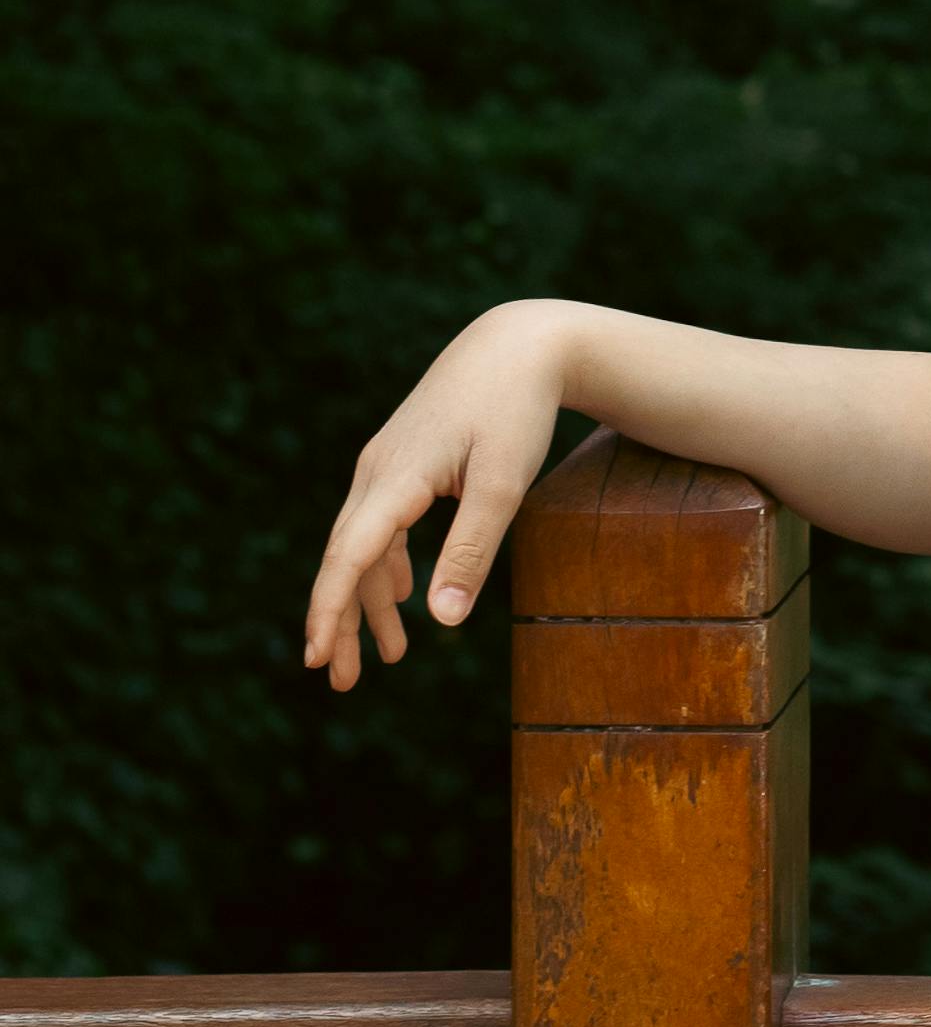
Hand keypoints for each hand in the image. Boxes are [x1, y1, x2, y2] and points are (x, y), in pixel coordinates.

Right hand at [302, 303, 571, 692]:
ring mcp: (385, 464)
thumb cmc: (515, 409)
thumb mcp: (502, 484)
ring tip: (388, 656)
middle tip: (341, 683)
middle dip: (340, 622)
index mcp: (395, 478)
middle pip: (345, 559)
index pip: (348, 556)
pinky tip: (403, 595)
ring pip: (364, 544)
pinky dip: (387, 565)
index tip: (316, 658)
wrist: (518, 343)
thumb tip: (442, 619)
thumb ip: (472, 551)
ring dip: (370, 600)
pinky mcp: (402, 460)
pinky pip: (381, 524)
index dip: (329, 610)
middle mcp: (376, 471)